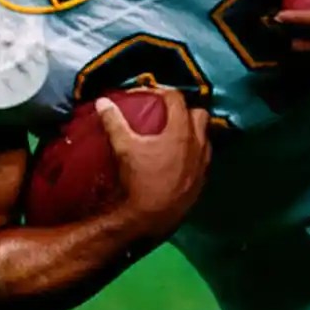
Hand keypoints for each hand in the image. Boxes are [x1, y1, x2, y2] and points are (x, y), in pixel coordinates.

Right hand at [97, 88, 211, 238]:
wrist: (149, 218)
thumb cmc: (138, 181)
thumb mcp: (124, 148)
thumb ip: (114, 122)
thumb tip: (103, 102)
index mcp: (181, 132)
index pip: (177, 99)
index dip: (163, 91)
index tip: (150, 94)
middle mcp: (198, 145)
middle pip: (199, 114)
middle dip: (186, 109)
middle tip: (168, 113)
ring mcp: (202, 165)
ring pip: (206, 138)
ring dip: (194, 131)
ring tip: (176, 134)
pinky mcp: (202, 182)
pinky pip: (204, 160)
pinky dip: (195, 153)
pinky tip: (179, 159)